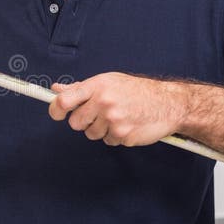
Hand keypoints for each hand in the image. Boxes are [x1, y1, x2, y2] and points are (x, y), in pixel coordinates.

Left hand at [48, 73, 187, 146]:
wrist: (168, 103)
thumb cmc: (137, 91)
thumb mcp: (108, 82)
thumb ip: (81, 88)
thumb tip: (56, 89)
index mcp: (98, 86)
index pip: (65, 100)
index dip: (55, 109)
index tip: (56, 113)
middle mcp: (104, 102)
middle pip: (76, 123)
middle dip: (84, 121)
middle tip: (98, 114)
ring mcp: (113, 120)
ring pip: (91, 134)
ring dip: (101, 130)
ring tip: (117, 118)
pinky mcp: (123, 135)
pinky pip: (108, 141)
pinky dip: (115, 136)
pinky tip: (127, 125)